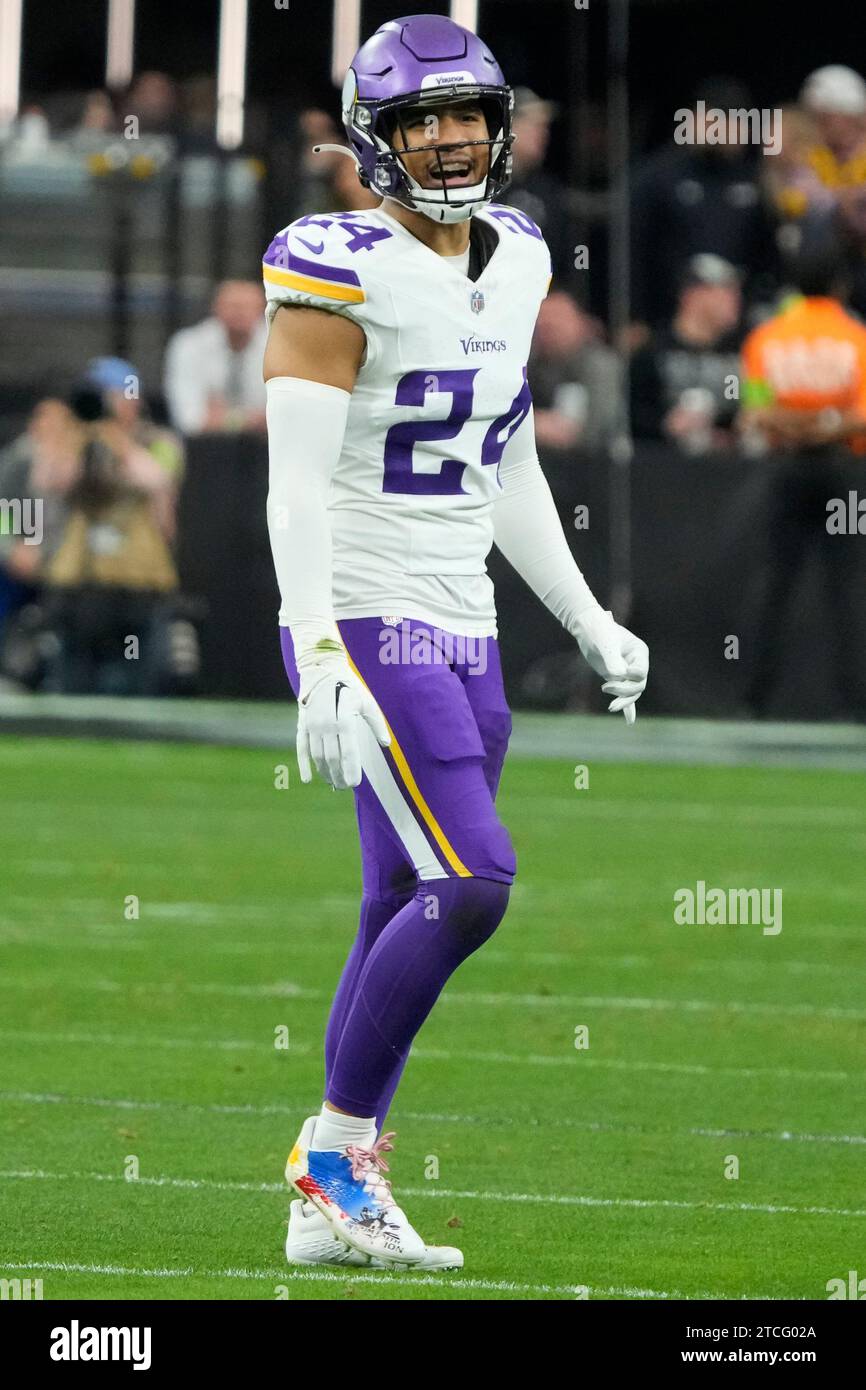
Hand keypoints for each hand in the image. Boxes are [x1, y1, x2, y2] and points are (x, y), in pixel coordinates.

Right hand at [296, 652, 390, 788]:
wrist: (322, 670)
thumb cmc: (349, 687)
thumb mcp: (367, 702)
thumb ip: (376, 724)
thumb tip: (386, 744)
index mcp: (345, 721)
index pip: (348, 752)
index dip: (351, 770)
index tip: (354, 784)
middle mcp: (326, 725)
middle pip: (332, 758)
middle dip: (339, 775)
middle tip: (344, 787)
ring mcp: (312, 725)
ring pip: (317, 756)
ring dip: (325, 772)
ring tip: (333, 783)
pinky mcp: (302, 724)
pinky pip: (302, 748)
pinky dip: (304, 765)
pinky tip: (308, 779)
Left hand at [573, 606, 648, 723]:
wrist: (587, 627)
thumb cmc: (598, 631)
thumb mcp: (605, 644)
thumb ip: (613, 660)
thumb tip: (619, 676)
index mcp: (639, 653)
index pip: (641, 673)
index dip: (632, 677)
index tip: (619, 675)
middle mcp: (635, 664)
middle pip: (637, 685)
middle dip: (623, 690)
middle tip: (605, 687)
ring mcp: (626, 672)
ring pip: (631, 693)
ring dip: (623, 701)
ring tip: (611, 707)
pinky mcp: (615, 678)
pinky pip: (625, 695)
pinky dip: (627, 708)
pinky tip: (629, 721)